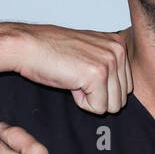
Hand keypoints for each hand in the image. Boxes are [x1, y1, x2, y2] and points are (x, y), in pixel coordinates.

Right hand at [12, 23, 132, 114]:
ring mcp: (109, 61)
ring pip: (112, 106)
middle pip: (122, 99)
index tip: (82, 72)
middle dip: (98, 96)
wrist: (28, 47)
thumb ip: (108, 66)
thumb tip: (120, 93)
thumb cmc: (51, 52)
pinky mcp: (97, 75)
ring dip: (90, 99)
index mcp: (119, 45)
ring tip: (74, 79)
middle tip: (77, 77)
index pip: (126, 88)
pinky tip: (70, 83)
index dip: (101, 89)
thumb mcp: (89, 54)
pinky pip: (98, 108)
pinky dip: (81, 102)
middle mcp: (118, 50)